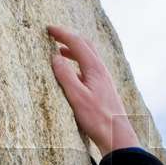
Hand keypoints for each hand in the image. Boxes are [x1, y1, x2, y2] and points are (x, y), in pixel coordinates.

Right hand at [46, 25, 142, 153]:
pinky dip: (78, 63)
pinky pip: (90, 68)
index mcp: (95, 68)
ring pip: (89, 57)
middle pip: (86, 45)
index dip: (62, 34)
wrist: (116, 135)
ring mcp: (104, 79)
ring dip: (74, 50)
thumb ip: (65, 75)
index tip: (48, 29)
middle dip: (69, 37)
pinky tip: (72, 73)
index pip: (77, 43)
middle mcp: (101, 70)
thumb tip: (55, 57)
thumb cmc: (97, 118)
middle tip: (54, 35)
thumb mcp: (76, 96)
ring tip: (60, 52)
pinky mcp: (104, 88)